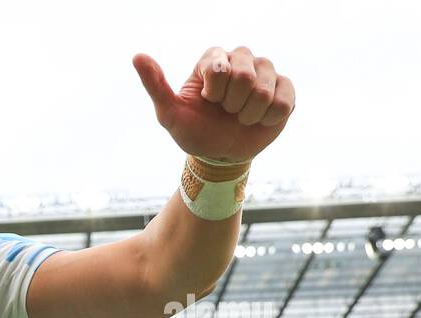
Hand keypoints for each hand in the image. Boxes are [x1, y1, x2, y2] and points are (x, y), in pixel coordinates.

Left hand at [134, 47, 294, 162]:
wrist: (219, 155)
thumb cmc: (194, 131)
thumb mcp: (170, 113)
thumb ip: (155, 85)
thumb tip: (137, 56)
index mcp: (213, 59)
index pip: (220, 68)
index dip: (215, 93)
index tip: (209, 101)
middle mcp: (241, 58)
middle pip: (246, 77)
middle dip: (232, 105)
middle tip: (226, 111)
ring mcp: (266, 71)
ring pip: (264, 91)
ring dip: (249, 115)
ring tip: (241, 117)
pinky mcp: (286, 88)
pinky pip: (284, 102)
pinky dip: (268, 119)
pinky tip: (259, 120)